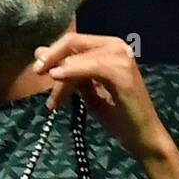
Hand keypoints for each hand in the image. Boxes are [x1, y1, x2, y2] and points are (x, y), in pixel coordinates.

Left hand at [32, 34, 172, 161]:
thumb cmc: (117, 115)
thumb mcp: (87, 90)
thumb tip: (41, 53)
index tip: (37, 69)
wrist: (141, 136)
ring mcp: (121, 57)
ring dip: (61, 74)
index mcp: (109, 47)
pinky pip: (90, 66)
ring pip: (78, 56)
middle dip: (52, 57)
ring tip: (53, 100)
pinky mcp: (122, 72)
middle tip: (37, 72)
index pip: (74, 41)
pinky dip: (72, 71)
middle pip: (74, 42)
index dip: (52, 52)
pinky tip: (58, 78)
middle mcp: (117, 45)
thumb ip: (69, 71)